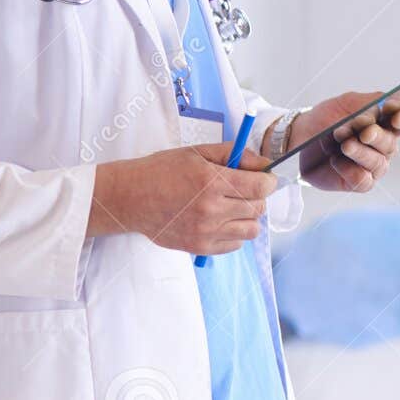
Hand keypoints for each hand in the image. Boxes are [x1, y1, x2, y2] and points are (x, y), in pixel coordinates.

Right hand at [90, 143, 274, 254]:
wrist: (131, 198)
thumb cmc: (163, 171)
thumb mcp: (199, 152)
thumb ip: (235, 154)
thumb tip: (264, 164)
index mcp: (211, 181)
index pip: (260, 187)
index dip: (268, 181)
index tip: (265, 178)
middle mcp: (211, 209)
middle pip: (258, 208)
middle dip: (257, 196)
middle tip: (244, 189)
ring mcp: (205, 232)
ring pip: (251, 230)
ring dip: (248, 217)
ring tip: (233, 206)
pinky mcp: (199, 248)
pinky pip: (235, 245)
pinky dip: (235, 233)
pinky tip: (221, 220)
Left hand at [288, 90, 399, 192]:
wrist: (299, 137)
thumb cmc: (327, 118)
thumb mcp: (349, 103)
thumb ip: (376, 100)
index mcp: (387, 123)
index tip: (397, 118)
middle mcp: (384, 146)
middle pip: (392, 144)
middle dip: (377, 137)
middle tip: (363, 132)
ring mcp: (373, 165)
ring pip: (379, 164)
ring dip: (361, 153)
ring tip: (344, 145)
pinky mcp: (360, 181)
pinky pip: (363, 180)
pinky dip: (349, 169)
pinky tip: (335, 161)